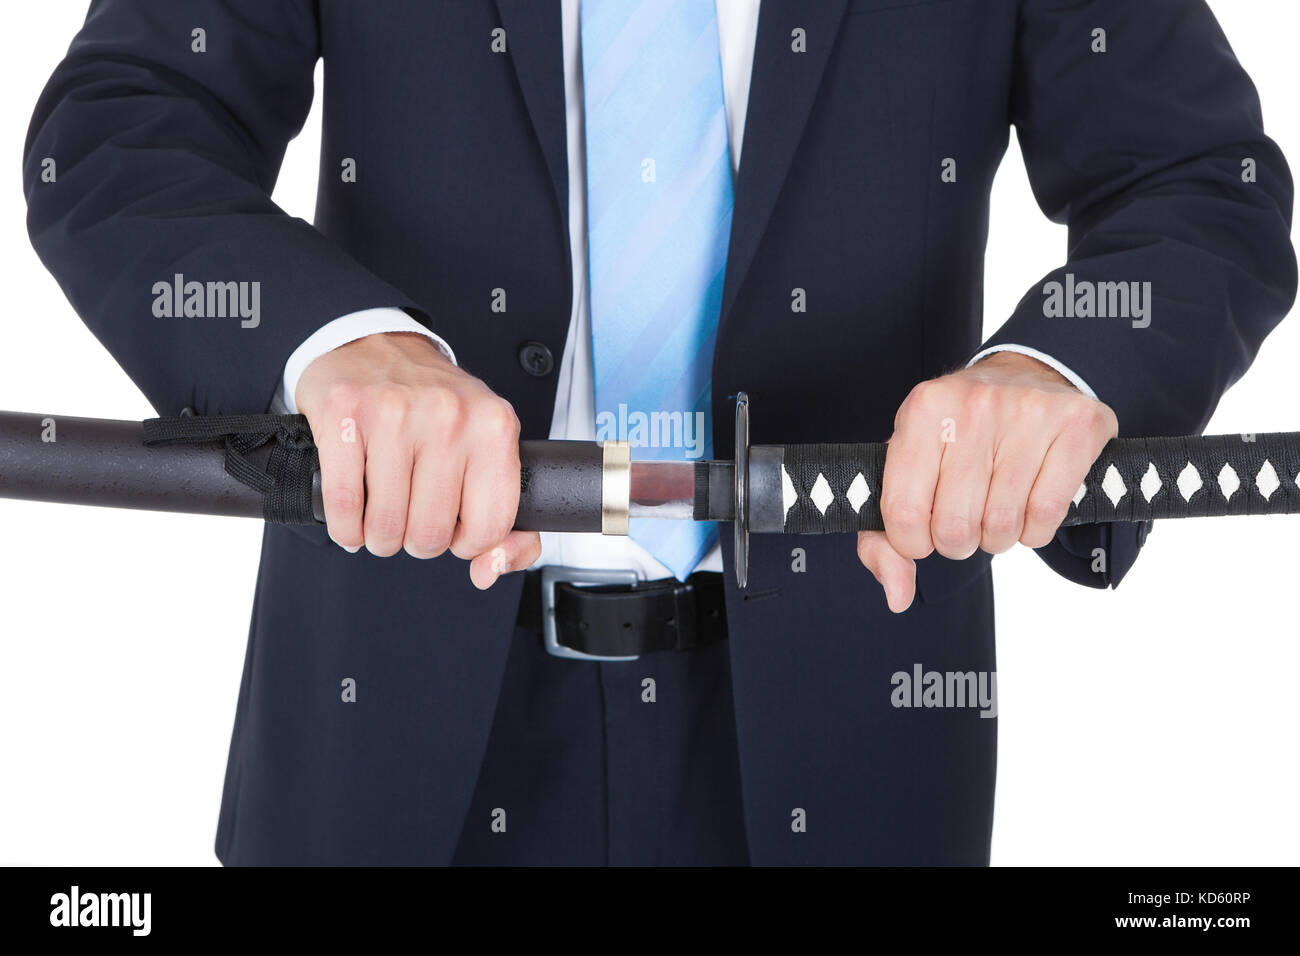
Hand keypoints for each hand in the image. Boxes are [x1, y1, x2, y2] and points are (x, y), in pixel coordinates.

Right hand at [294, 331, 538, 587]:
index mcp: (495, 427)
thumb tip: (490, 570)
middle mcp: (449, 416)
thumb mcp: (487, 448)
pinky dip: (345, 526)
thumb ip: (508, 521)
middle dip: (417, 540)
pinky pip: (343, 505)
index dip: (468, 542)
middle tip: (411, 517)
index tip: (455, 528)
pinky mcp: (346, 415)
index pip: (489, 526)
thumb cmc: (433, 405)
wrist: (375, 344)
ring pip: (386, 526)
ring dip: (379, 536)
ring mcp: (395, 413)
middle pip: (432, 533)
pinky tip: (352, 516)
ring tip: (382, 514)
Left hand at [859, 351, 1117, 612]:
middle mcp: (973, 406)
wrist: (1026, 376)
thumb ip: (882, 539)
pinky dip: (1034, 531)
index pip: (904, 513)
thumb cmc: (957, 436)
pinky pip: (1047, 517)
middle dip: (958, 542)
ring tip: (995, 509)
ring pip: (1002, 527)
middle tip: (965, 520)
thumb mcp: (907, 468)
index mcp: (922, 411)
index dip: (914, 543)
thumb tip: (897, 597)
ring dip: (997, 537)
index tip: (923, 533)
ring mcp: (1029, 412)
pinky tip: (1027, 505)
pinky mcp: (1078, 426)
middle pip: (955, 527)